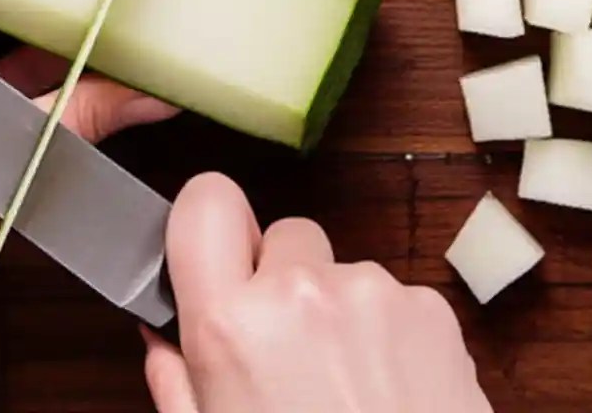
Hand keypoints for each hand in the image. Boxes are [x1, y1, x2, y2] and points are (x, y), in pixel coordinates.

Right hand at [141, 173, 492, 412]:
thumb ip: (176, 380)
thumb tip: (159, 334)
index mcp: (231, 324)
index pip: (205, 200)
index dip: (206, 221)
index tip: (214, 254)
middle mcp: (303, 291)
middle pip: (283, 234)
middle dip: (280, 278)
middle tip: (286, 348)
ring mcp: (373, 293)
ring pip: (341, 271)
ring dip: (337, 310)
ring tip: (345, 388)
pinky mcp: (431, 308)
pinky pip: (393, 297)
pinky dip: (387, 332)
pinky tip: (385, 391)